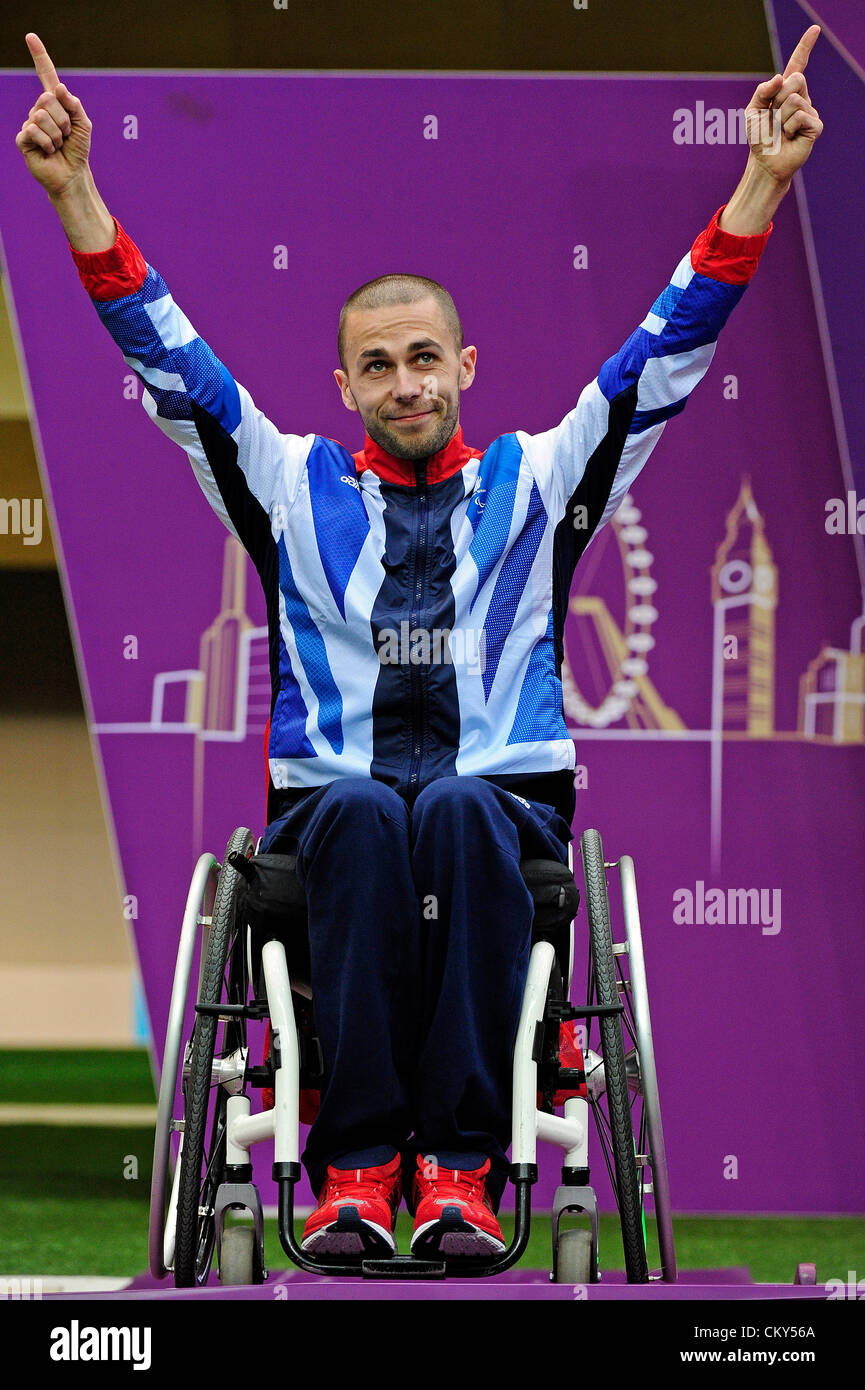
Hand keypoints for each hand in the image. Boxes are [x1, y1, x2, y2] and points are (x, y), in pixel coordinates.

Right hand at [15, 33, 91, 198]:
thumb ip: (74, 104)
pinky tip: (49, 151)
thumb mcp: (83, 124)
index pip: (45, 75)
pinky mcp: (24, 139)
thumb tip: (58, 88)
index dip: (39, 55)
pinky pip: (34, 131)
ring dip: (57, 134)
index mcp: (54, 102)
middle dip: (63, 120)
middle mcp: (39, 109)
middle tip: (66, 135)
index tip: (30, 36)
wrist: (72, 174)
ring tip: (58, 144)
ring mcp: (30, 123)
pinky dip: (48, 143)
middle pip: (47, 99)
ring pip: (42, 116)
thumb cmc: (77, 149)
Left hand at [745, 25, 822, 184]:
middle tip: (774, 118)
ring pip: (795, 100)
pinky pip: (800, 116)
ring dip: (781, 118)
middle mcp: (801, 97)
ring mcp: (810, 111)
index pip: (797, 64)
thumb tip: (781, 76)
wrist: (765, 162)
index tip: (815, 30)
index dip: (805, 46)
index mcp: (785, 91)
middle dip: (778, 98)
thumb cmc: (759, 138)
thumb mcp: (752, 111)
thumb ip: (762, 91)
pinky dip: (789, 128)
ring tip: (781, 131)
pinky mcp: (815, 125)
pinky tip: (790, 137)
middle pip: (795, 80)